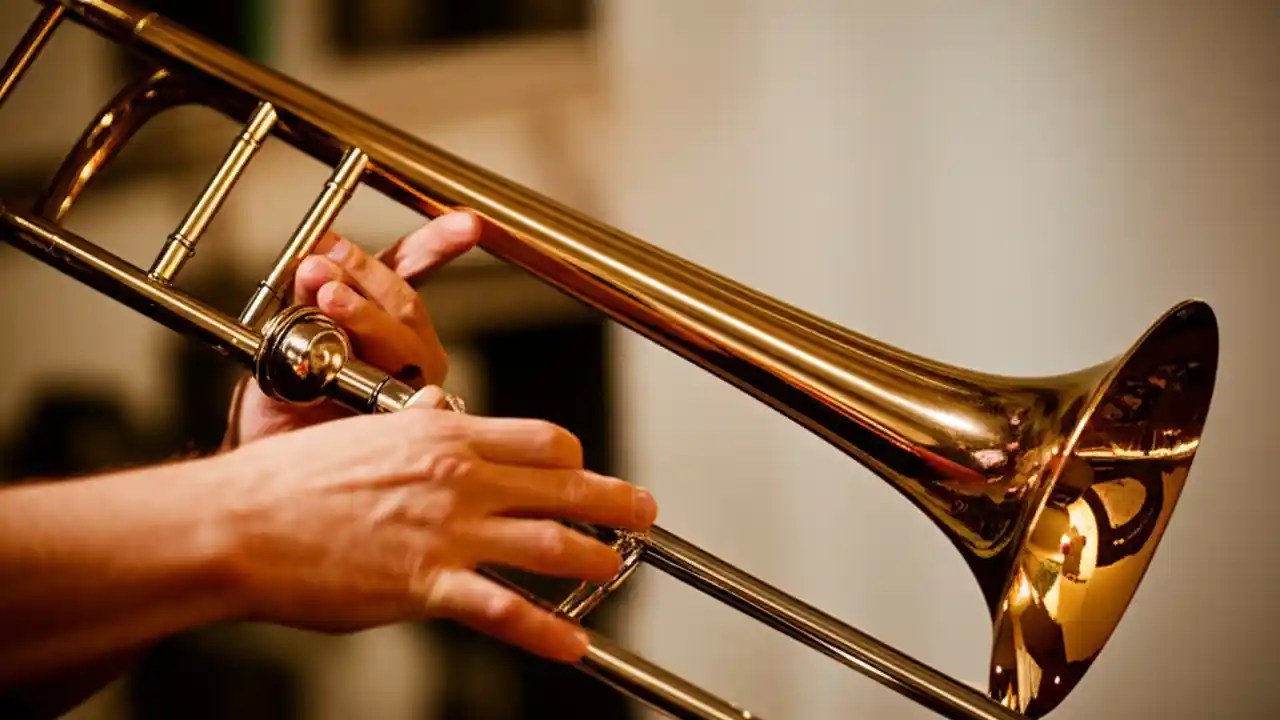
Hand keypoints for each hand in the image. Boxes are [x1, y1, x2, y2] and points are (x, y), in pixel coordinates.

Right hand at [212, 396, 656, 661]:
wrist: (241, 522)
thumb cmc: (291, 480)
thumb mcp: (363, 431)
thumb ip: (414, 422)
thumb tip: (440, 404)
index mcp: (442, 433)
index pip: (539, 439)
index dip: (573, 459)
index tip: (584, 472)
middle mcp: (456, 476)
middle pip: (562, 486)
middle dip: (613, 501)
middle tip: (643, 512)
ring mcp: (446, 531)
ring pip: (547, 544)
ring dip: (593, 559)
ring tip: (615, 569)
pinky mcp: (426, 583)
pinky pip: (504, 610)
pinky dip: (547, 631)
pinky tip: (572, 644)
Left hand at [233, 211, 480, 444]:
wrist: (269, 467)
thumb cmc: (279, 408)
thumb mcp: (282, 344)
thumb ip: (302, 307)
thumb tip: (314, 267)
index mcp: (382, 320)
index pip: (411, 270)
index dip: (437, 243)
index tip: (465, 224)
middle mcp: (410, 352)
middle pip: (406, 305)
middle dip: (369, 277)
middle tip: (325, 261)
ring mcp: (414, 387)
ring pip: (405, 343)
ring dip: (366, 316)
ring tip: (326, 296)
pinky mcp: (411, 423)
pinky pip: (405, 395)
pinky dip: (382, 379)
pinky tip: (360, 374)